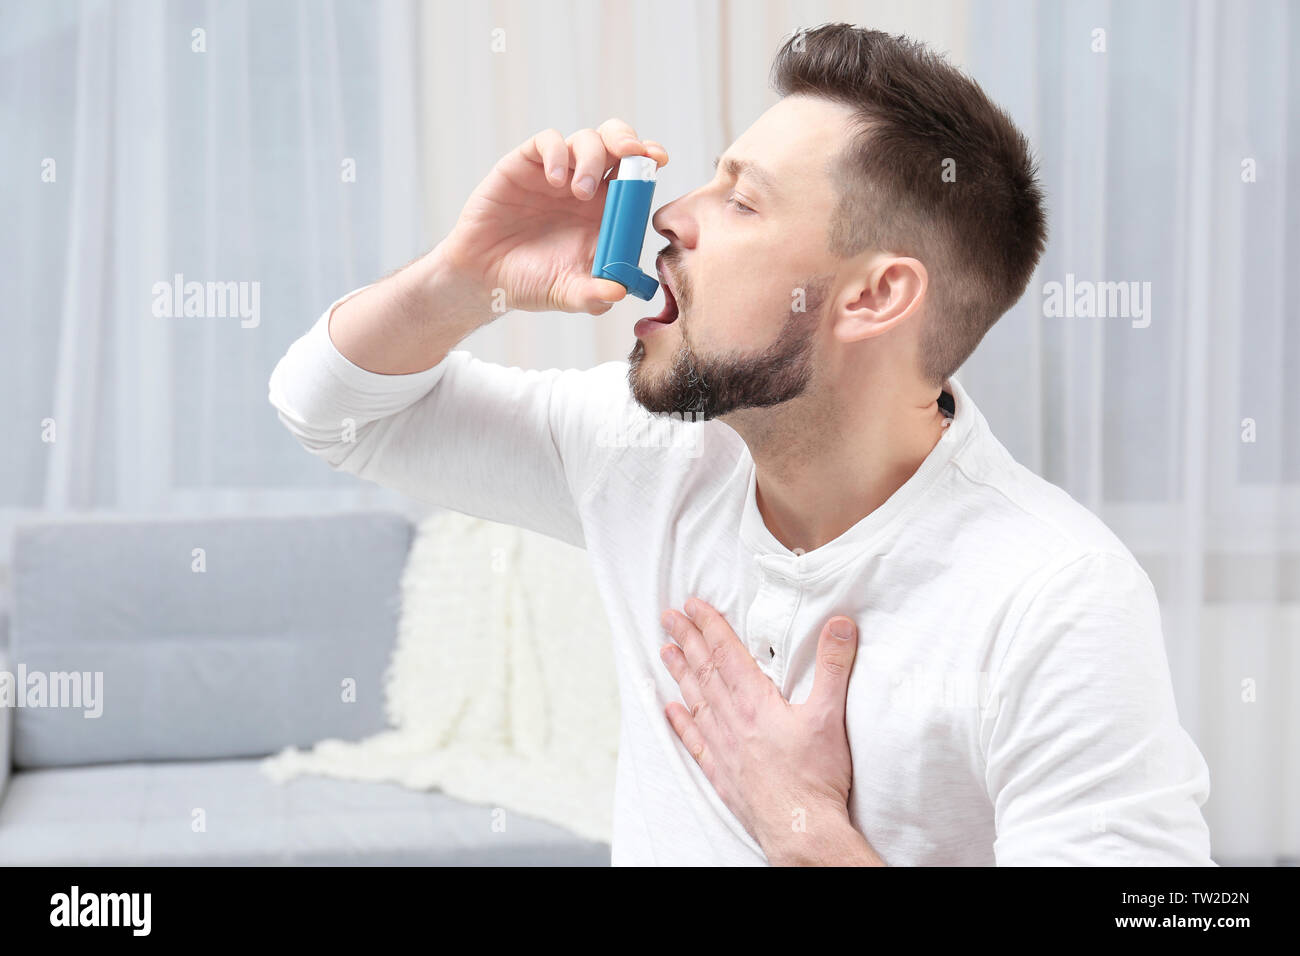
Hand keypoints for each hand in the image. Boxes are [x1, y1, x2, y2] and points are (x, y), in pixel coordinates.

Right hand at [441, 118, 668, 315]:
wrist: (483, 278)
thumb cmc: (530, 283)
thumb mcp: (567, 293)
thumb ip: (594, 295)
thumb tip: (619, 292)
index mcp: (606, 212)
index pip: (636, 176)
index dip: (649, 160)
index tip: (658, 160)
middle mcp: (586, 187)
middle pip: (616, 143)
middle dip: (628, 141)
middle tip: (631, 155)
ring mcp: (556, 173)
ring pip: (586, 139)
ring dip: (592, 157)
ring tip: (579, 191)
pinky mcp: (526, 165)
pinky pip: (547, 141)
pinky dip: (556, 152)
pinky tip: (553, 179)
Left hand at [659, 598, 880, 864]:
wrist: (801, 829)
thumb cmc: (816, 777)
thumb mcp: (831, 714)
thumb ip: (834, 666)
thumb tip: (841, 625)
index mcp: (756, 703)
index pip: (727, 654)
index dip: (710, 626)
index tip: (693, 605)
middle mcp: (733, 722)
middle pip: (705, 672)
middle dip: (688, 640)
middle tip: (668, 617)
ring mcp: (723, 748)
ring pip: (696, 701)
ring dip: (680, 673)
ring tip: (666, 651)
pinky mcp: (722, 773)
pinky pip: (695, 741)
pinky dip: (682, 722)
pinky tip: (671, 709)